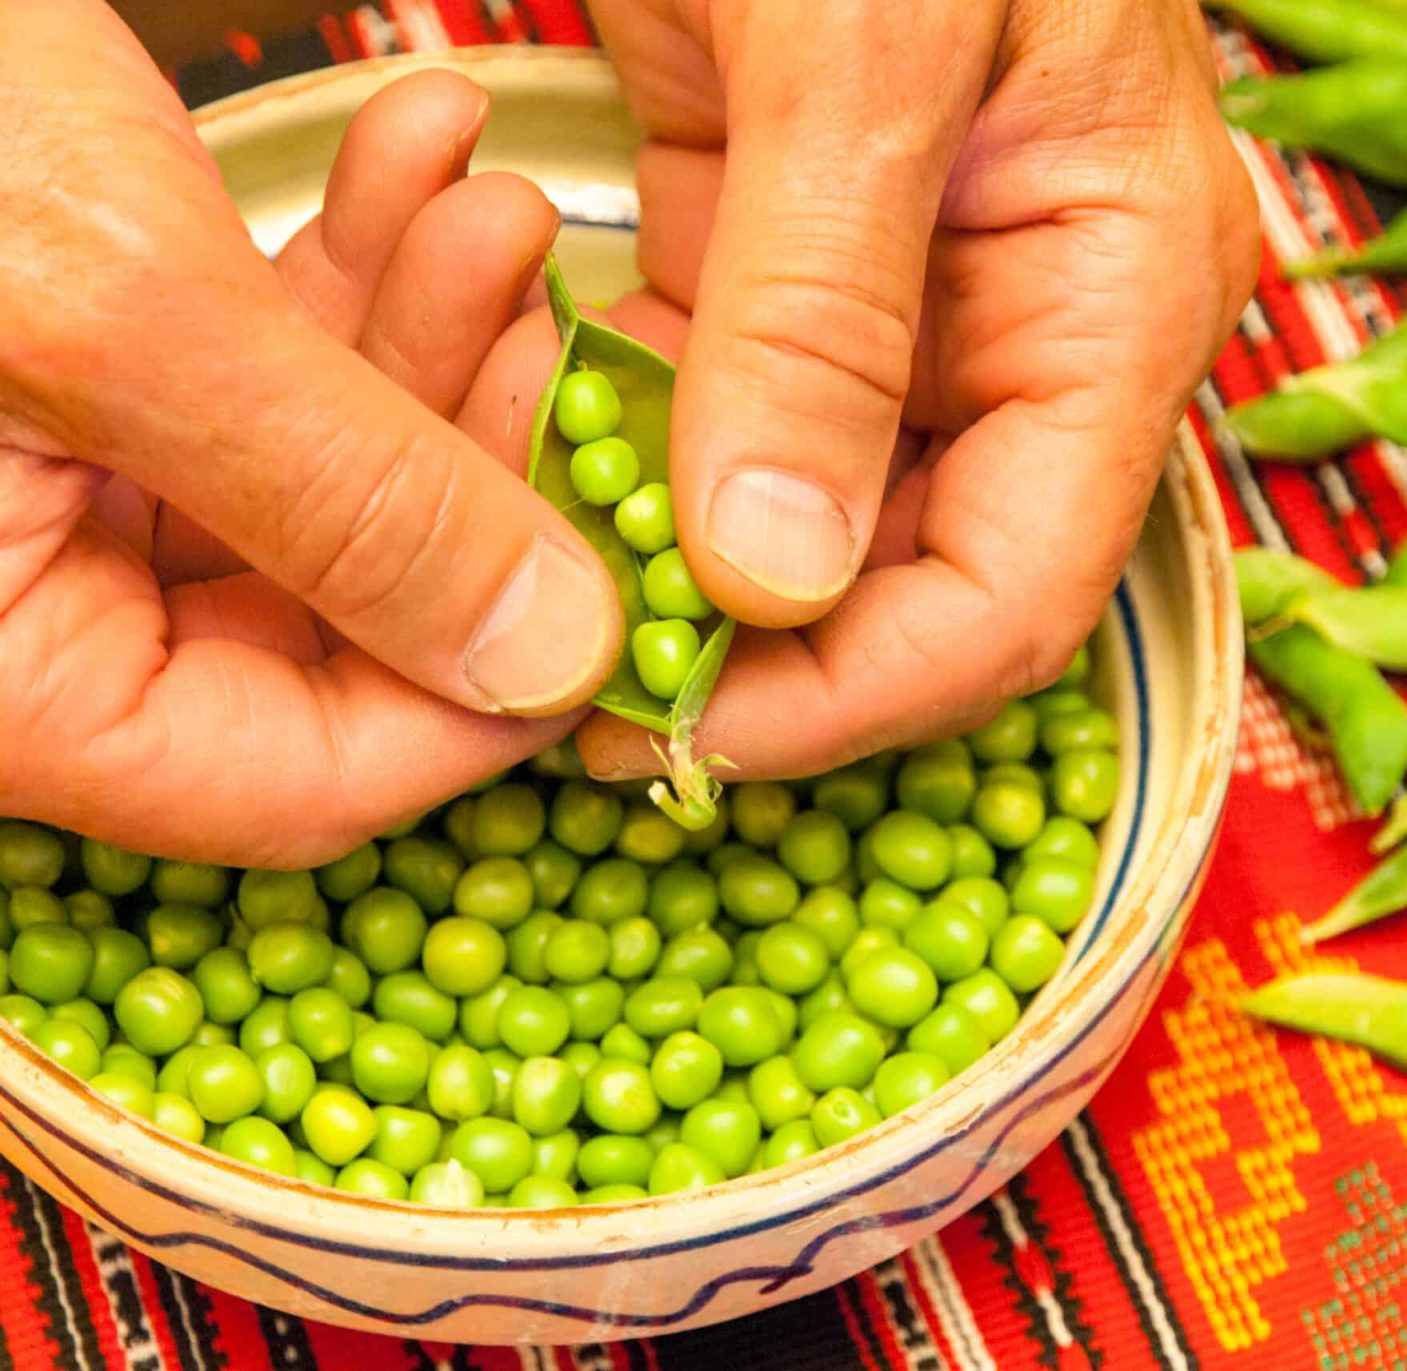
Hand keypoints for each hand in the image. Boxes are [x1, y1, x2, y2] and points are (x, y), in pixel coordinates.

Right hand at [0, 5, 619, 864]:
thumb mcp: (121, 316)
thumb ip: (352, 506)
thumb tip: (553, 656)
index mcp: (9, 684)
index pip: (308, 778)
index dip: (489, 693)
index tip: (618, 574)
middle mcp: (32, 619)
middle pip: (348, 619)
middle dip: (471, 457)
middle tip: (548, 317)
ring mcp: (59, 500)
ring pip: (328, 483)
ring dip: (432, 335)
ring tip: (495, 205)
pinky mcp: (88, 388)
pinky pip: (263, 377)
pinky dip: (353, 272)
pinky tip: (419, 159)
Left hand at [569, 0, 1258, 778]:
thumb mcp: (857, 51)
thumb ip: (822, 315)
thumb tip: (771, 574)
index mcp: (1118, 290)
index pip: (1022, 589)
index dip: (859, 693)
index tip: (683, 727)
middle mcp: (1038, 323)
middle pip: (922, 581)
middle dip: (764, 656)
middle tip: (589, 700)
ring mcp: (918, 301)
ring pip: (814, 518)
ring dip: (683, 574)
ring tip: (545, 602)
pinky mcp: (795, 263)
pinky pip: (725, 415)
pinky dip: (635, 463)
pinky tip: (543, 480)